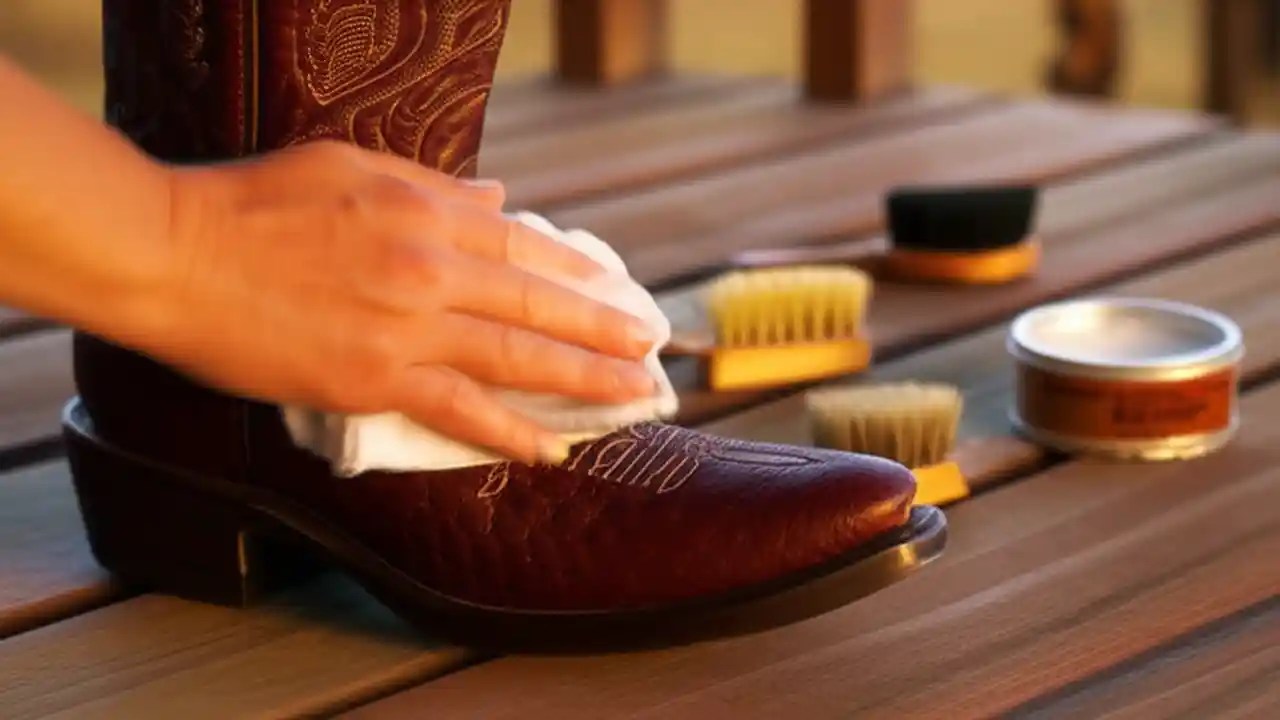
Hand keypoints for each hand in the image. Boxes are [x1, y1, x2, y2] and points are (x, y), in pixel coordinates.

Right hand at [148, 141, 657, 464]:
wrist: (175, 254)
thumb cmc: (252, 201)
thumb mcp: (349, 165)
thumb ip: (431, 185)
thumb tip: (497, 198)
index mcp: (426, 209)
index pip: (526, 244)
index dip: (580, 272)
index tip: (617, 290)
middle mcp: (431, 267)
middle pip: (539, 301)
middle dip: (604, 327)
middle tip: (652, 346)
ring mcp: (407, 327)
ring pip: (517, 355)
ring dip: (585, 378)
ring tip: (635, 393)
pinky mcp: (374, 381)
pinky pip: (460, 410)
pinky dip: (510, 432)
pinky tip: (551, 448)